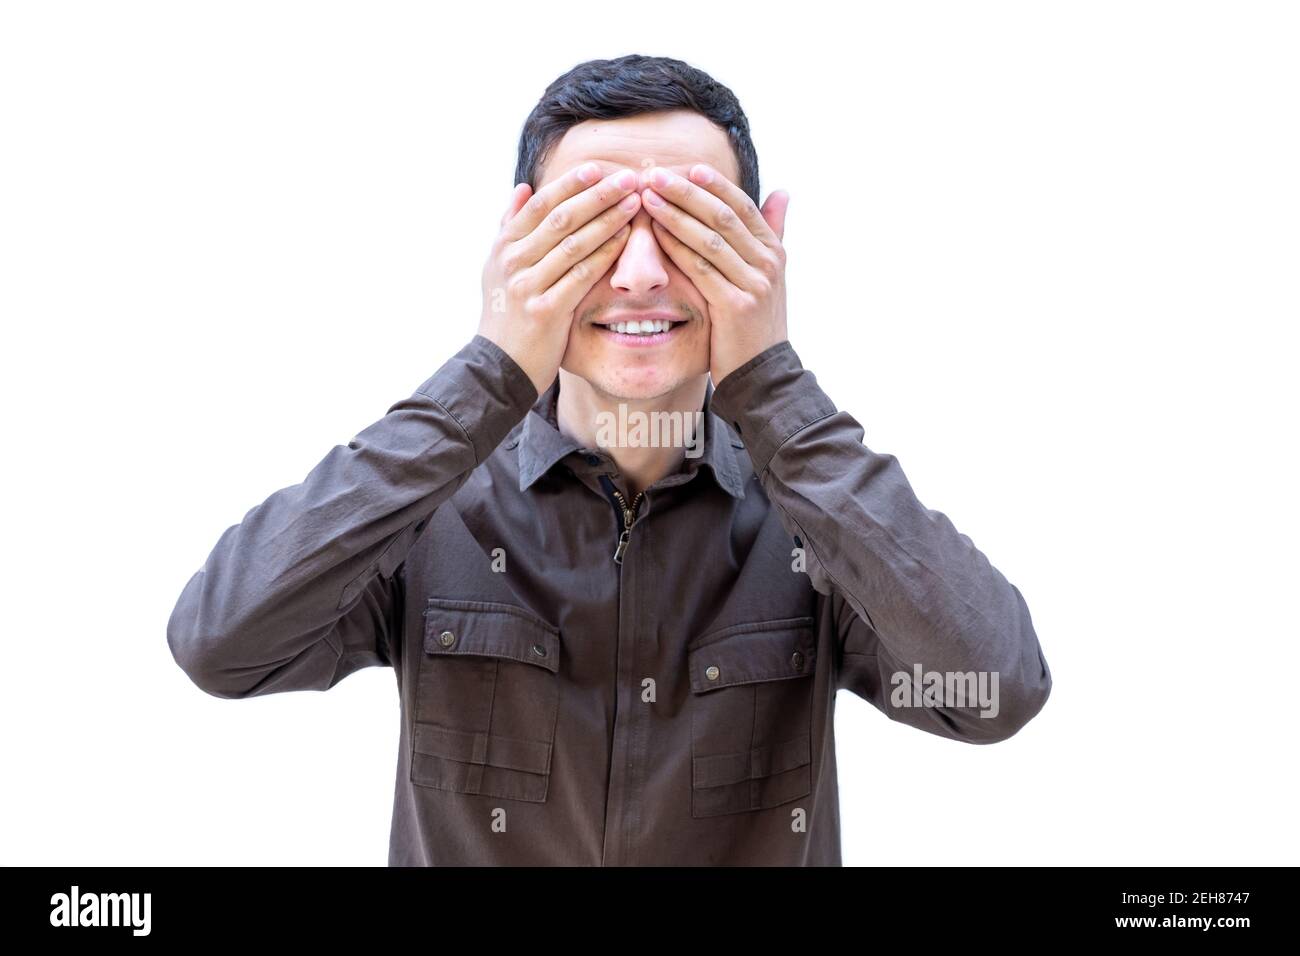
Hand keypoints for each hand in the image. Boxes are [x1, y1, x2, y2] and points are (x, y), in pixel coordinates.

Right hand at [478, 162, 642, 394]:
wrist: (498, 367)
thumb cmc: (505, 316)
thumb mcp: (497, 267)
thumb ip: (510, 226)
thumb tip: (522, 188)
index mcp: (504, 246)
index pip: (540, 204)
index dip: (571, 184)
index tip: (600, 168)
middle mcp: (513, 261)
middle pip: (561, 217)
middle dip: (598, 194)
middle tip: (629, 177)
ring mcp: (528, 286)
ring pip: (574, 243)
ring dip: (608, 219)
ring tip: (634, 202)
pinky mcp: (545, 311)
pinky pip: (581, 275)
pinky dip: (604, 255)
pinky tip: (626, 240)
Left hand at [637, 164, 789, 384]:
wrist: (761, 374)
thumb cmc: (755, 323)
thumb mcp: (770, 276)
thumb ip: (774, 232)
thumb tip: (782, 192)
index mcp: (774, 251)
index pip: (742, 206)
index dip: (713, 185)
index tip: (686, 167)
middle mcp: (768, 263)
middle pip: (723, 216)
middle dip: (687, 192)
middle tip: (656, 174)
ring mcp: (754, 284)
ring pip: (709, 238)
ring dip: (676, 213)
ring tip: (648, 196)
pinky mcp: (735, 306)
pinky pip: (700, 268)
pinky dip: (676, 246)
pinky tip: (654, 232)